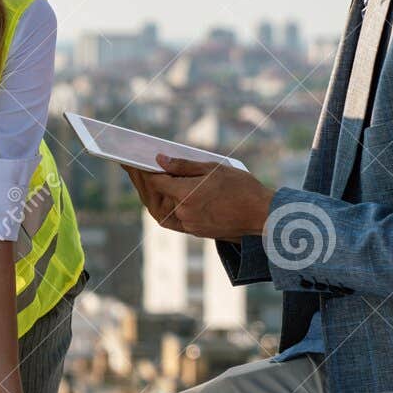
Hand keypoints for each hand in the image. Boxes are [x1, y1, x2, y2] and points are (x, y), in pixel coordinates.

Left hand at [124, 155, 274, 240]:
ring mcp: (189, 225)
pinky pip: (171, 219)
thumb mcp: (214, 168)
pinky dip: (162, 206)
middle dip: (140, 183)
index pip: (155, 182)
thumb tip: (159, 161)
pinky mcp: (195, 232)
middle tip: (132, 168)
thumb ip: (183, 166)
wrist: (263, 216)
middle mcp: (184, 213)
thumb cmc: (242, 188)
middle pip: (152, 198)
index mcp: (187, 195)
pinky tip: (161, 195)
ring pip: (159, 211)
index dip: (141, 170)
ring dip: (149, 196)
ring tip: (143, 180)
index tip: (130, 160)